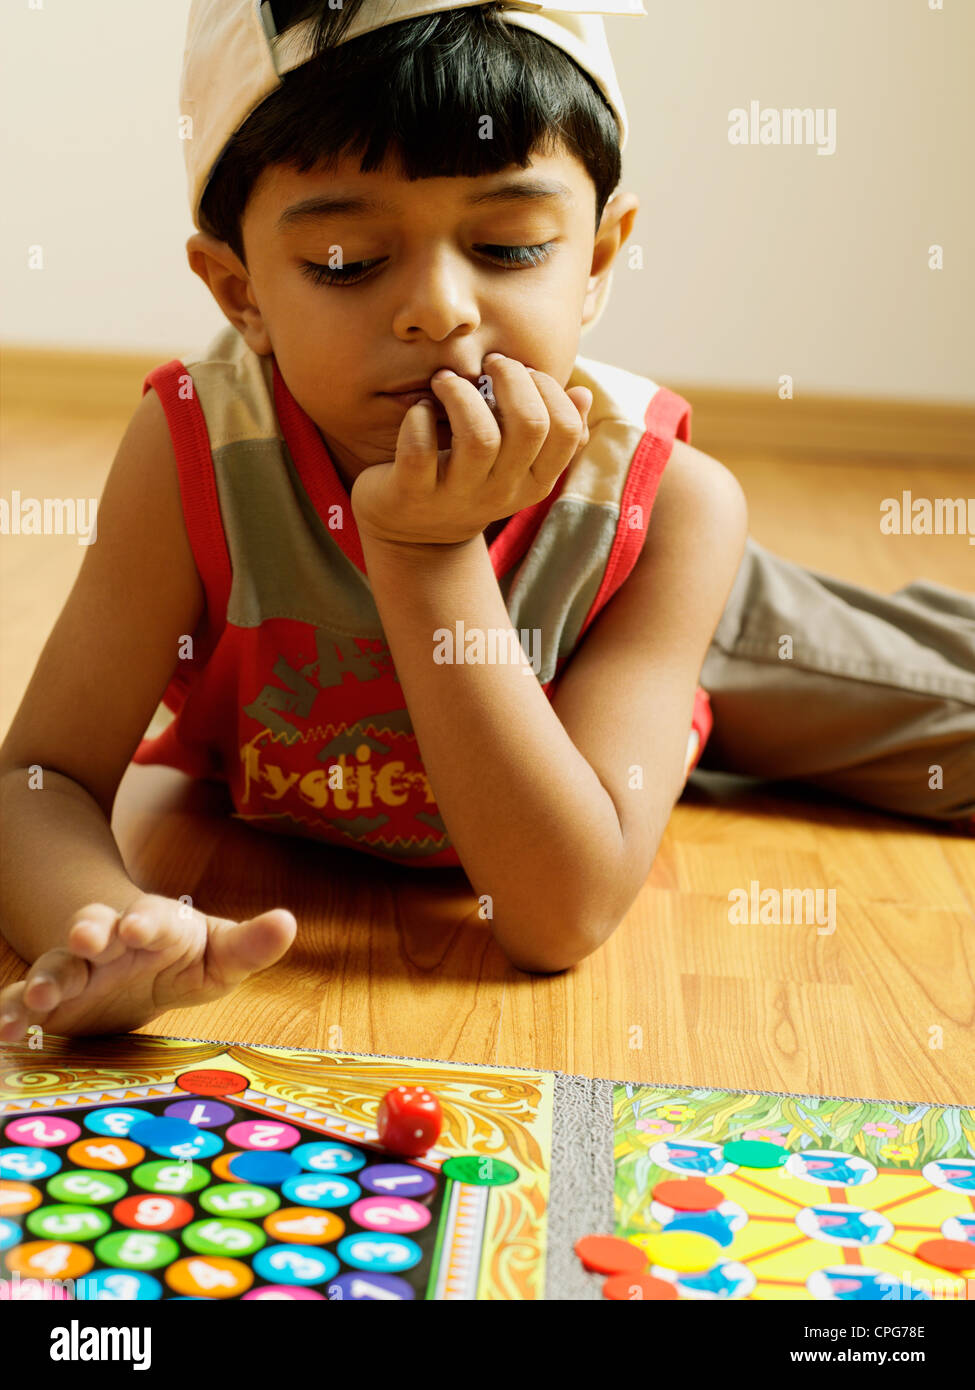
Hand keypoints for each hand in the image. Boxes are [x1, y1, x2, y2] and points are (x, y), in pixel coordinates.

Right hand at [0, 893, 296, 1038]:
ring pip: (58, 963)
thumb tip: (289, 921)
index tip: (140, 928)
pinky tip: (6, 1029)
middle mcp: (112, 939)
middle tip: (85, 938)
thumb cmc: (187, 958)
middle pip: (97, 927)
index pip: (155, 917)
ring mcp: (79, 966)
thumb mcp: (221, 957)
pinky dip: (13, 1011)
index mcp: (158, 925)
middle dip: (90, 931)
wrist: (135, 965)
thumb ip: (251, 945)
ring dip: (47, 975)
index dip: (147, 921)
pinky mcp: (54, 998)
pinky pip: (27, 1000)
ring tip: (38, 995)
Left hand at [350, 354, 592, 545]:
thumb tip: (583, 393)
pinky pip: (420, 449)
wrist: (414, 534)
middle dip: (512, 378)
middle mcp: (502, 492)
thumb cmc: (469, 480)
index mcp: (535, 482)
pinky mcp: (413, 495)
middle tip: (489, 365)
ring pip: (479, 436)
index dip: (547, 388)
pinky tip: (418, 410)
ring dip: (461, 392)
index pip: (565, 431)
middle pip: (529, 425)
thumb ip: (551, 433)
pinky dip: (418, 416)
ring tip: (447, 380)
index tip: (520, 371)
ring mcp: (458, 496)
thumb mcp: (515, 465)